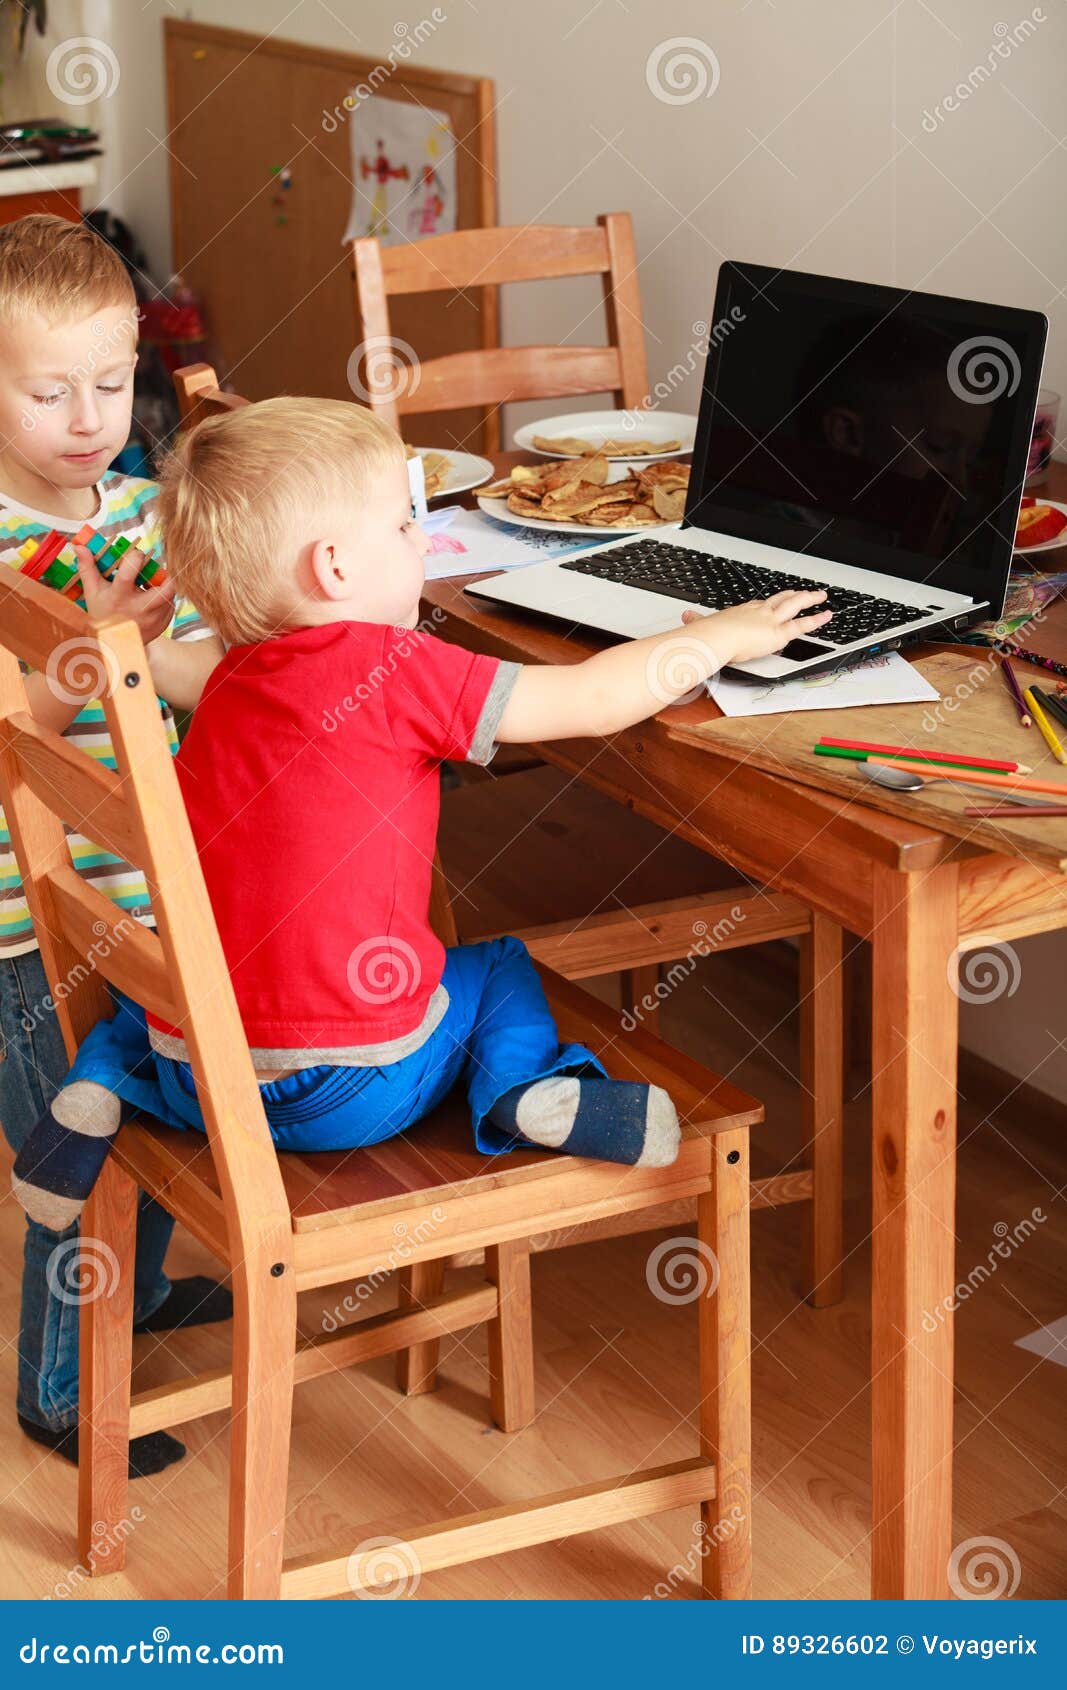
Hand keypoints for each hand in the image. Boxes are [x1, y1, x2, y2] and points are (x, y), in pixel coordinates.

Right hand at [74, 541, 175, 646]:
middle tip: (155, 570)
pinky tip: (152, 599)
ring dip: (163, 586)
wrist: (112, 643)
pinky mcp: (163, 625)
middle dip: (164, 574)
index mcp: (119, 597)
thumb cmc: (102, 613)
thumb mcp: (92, 592)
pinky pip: (170, 606)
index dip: (136, 557)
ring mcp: (153, 619)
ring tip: (151, 585)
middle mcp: (139, 609)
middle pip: (166, 588)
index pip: (131, 570)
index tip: (136, 555)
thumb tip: (80, 547)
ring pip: (170, 595)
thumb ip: (88, 568)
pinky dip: (164, 599)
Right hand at [683, 589, 830, 663]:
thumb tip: (684, 619)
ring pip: (794, 605)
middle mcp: (758, 611)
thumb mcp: (701, 625)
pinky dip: (816, 620)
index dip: (770, 603)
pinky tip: (826, 616)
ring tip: (820, 596)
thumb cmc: (708, 635)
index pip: (760, 604)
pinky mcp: (778, 632)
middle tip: (804, 592)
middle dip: (794, 595)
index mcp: (741, 610)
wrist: (713, 638)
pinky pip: (801, 625)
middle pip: (780, 599)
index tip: (776, 600)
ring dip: (809, 599)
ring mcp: (770, 620)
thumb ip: (695, 622)